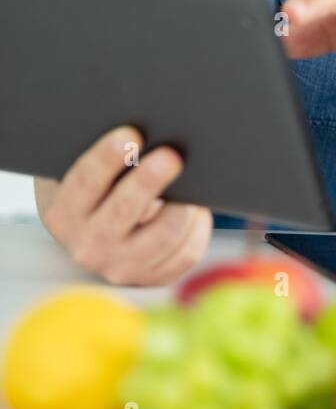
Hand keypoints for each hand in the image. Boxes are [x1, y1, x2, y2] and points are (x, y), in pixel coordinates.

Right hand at [37, 127, 211, 286]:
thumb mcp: (86, 173)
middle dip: (148, 180)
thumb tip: (144, 132)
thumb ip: (105, 159)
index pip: (84, 182)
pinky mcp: (152, 276)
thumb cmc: (98, 188)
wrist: (96, 233)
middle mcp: (88, 245)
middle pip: (124, 210)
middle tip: (170, 156)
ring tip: (195, 182)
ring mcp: (121, 266)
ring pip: (164, 235)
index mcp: (64, 213)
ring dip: (183, 206)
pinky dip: (197, 227)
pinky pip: (186, 252)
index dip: (106, 157)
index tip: (130, 135)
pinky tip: (199, 208)